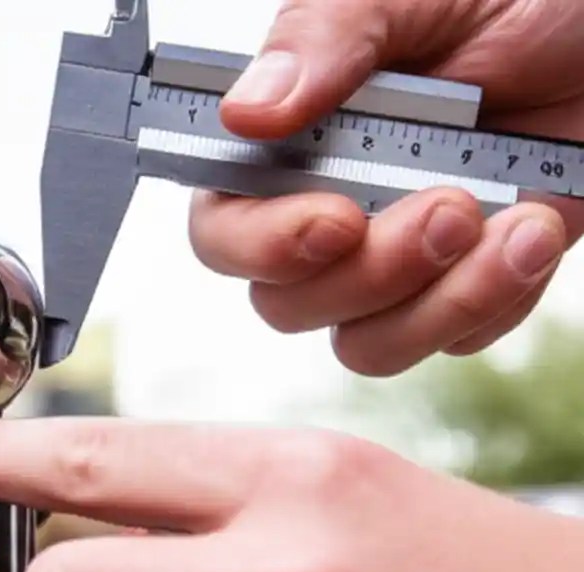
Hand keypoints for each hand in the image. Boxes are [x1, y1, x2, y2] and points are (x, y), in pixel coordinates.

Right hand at [190, 0, 583, 375]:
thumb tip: (245, 111)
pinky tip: (537, 225)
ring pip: (367, 343)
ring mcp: (393, 252)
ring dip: (442, 300)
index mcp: (289, 140)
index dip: (259, 246)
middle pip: (286, 304)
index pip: (222, 227)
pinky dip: (500, 296)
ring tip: (515, 222)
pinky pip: (458, 338)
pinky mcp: (465, 280)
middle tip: (451, 205)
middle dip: (370, 274)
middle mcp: (325, 205)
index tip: (336, 220)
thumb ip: (320, 39)